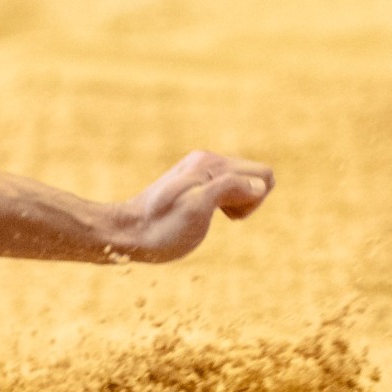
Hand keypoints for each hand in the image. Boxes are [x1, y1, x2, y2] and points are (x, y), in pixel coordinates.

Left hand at [114, 150, 273, 262]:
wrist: (127, 233)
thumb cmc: (162, 228)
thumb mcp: (197, 210)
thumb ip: (228, 189)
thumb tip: (258, 184)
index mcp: (210, 163)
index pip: (264, 175)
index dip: (254, 200)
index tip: (226, 213)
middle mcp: (206, 159)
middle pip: (257, 176)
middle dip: (248, 200)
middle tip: (218, 215)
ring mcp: (200, 169)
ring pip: (244, 183)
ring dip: (237, 203)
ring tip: (208, 215)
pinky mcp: (194, 181)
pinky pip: (228, 188)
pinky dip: (225, 204)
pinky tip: (202, 214)